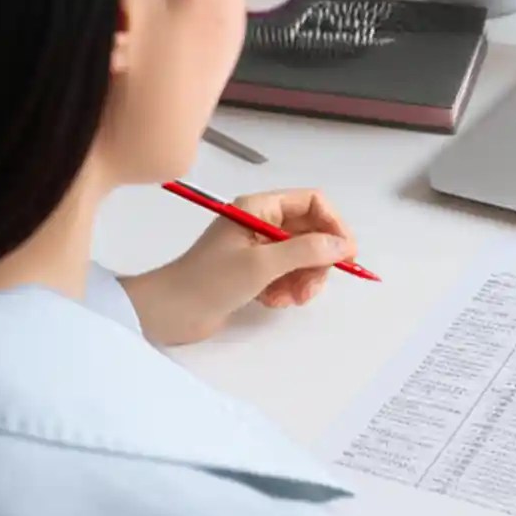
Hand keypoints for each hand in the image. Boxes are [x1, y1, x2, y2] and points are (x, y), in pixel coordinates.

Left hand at [119, 188, 357, 345]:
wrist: (168, 312)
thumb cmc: (210, 281)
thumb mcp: (262, 264)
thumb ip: (306, 251)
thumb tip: (344, 246)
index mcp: (259, 207)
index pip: (313, 203)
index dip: (334, 225)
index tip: (347, 255)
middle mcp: (261, 222)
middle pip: (311, 232)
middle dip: (318, 261)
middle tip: (311, 288)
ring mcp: (258, 247)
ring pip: (303, 257)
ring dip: (304, 280)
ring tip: (289, 299)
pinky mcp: (253, 271)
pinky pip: (288, 274)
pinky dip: (288, 289)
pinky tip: (273, 302)